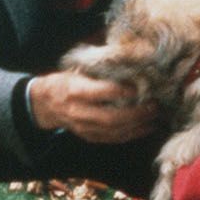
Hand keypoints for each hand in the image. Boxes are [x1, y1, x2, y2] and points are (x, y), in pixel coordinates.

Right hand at [28, 70, 157, 142]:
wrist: (45, 104)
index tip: (140, 87)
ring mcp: (83, 127)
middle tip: (154, 105)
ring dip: (138, 125)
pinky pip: (113, 138)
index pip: (101, 92)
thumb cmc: (65, 81)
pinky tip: (146, 127)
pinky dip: (132, 134)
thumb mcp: (76, 69)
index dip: (122, 91)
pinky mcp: (89, 137)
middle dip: (136, 113)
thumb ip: (99, 69)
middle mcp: (79, 112)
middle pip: (111, 117)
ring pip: (114, 131)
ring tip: (155, 117)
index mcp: (75, 91)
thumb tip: (129, 60)